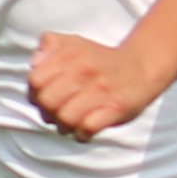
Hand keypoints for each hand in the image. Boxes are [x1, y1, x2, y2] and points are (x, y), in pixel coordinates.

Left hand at [28, 31, 155, 140]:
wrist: (141, 67)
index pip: (35, 81)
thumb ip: (50, 46)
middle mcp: (84, 69)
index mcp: (70, 53)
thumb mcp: (73, 43)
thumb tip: (35, 63)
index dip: (35, 94)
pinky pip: (88, 128)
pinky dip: (82, 134)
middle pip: (47, 102)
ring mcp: (101, 89)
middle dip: (47, 113)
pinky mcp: (116, 107)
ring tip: (69, 124)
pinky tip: (84, 130)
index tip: (45, 98)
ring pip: (65, 118)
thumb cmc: (99, 59)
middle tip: (55, 115)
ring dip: (64, 127)